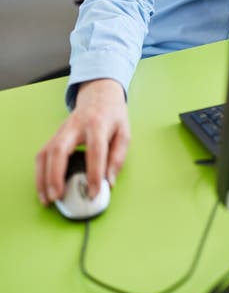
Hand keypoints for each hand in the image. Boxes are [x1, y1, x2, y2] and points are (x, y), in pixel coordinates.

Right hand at [36, 78, 129, 205]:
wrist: (99, 94)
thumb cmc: (113, 115)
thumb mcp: (124, 132)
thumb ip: (118, 157)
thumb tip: (109, 182)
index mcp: (98, 124)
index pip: (95, 150)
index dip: (94, 173)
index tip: (93, 193)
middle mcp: (76, 126)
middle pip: (60, 149)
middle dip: (56, 175)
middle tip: (57, 196)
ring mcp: (62, 129)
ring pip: (46, 152)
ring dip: (43, 178)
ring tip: (47, 199)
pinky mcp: (54, 134)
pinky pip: (42, 154)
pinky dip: (40, 173)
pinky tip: (43, 188)